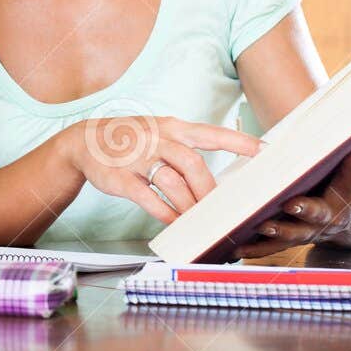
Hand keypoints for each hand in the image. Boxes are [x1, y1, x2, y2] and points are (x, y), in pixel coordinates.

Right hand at [66, 116, 263, 223]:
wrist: (84, 141)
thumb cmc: (131, 140)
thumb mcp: (159, 131)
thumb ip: (186, 147)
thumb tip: (217, 174)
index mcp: (172, 128)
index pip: (211, 134)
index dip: (239, 142)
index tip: (265, 151)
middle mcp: (157, 140)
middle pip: (193, 164)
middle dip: (208, 190)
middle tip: (219, 208)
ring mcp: (138, 159)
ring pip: (172, 183)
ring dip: (189, 205)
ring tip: (197, 219)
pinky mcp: (121, 178)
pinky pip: (148, 198)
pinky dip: (165, 212)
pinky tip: (174, 221)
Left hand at [235, 149, 350, 258]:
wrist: (349, 221)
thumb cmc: (342, 188)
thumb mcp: (347, 175)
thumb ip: (346, 164)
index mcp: (343, 196)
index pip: (349, 179)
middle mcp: (327, 218)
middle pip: (316, 213)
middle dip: (304, 209)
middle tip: (291, 203)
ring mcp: (308, 232)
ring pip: (292, 234)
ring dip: (276, 231)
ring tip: (260, 226)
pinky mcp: (291, 241)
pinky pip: (272, 247)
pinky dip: (255, 249)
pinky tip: (236, 249)